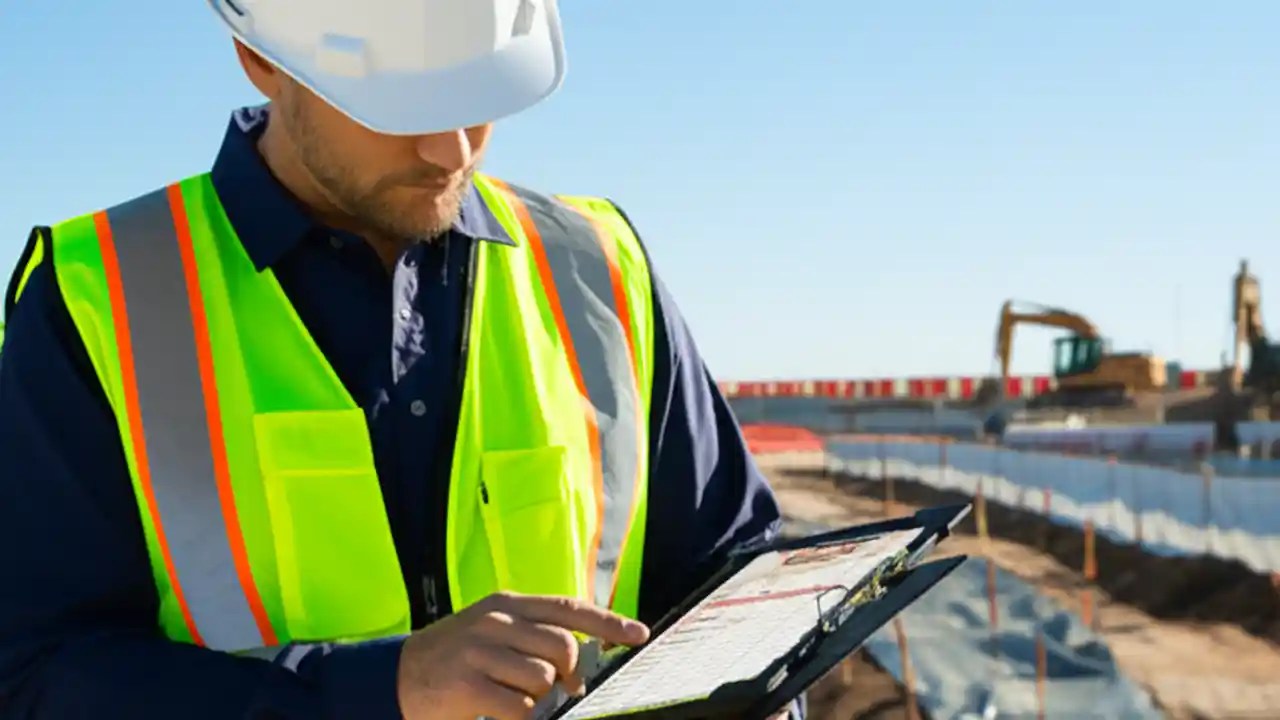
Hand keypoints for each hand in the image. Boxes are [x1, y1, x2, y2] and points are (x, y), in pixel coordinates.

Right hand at [397, 591, 650, 719]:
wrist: (394, 676)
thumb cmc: (455, 658)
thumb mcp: (493, 633)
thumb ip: (534, 637)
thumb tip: (583, 665)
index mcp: (507, 605)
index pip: (569, 608)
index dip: (609, 622)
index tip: (640, 634)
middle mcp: (495, 622)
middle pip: (564, 647)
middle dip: (572, 676)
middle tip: (561, 691)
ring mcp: (479, 652)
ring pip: (544, 679)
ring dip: (540, 699)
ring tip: (514, 699)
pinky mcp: (467, 685)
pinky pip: (520, 708)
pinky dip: (523, 717)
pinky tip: (503, 712)